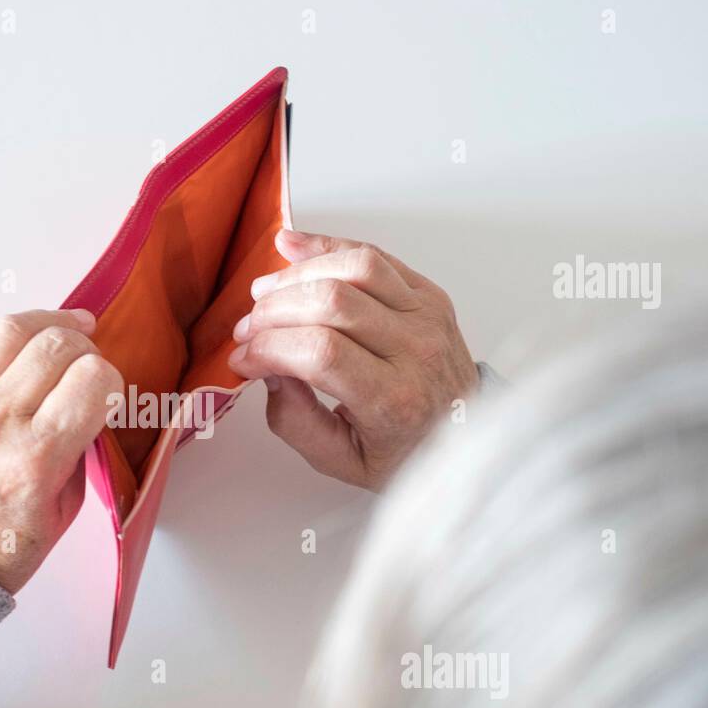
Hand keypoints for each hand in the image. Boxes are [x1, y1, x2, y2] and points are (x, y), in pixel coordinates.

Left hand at [0, 309, 123, 592]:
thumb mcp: (61, 512)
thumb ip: (78, 453)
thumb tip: (86, 409)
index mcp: (36, 456)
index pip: (93, 378)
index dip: (111, 381)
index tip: (109, 395)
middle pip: (56, 343)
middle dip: (84, 348)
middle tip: (88, 363)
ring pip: (11, 330)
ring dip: (47, 324)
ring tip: (67, 329)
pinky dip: (7, 357)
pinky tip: (19, 371)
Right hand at [228, 229, 477, 491]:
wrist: (464, 433)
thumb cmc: (405, 450)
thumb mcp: (342, 461)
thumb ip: (296, 422)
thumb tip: (268, 370)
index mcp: (395, 400)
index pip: (321, 353)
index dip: (270, 348)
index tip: (242, 359)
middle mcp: (416, 350)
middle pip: (333, 303)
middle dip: (274, 311)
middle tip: (246, 329)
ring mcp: (426, 315)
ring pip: (355, 267)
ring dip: (297, 275)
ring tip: (264, 292)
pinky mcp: (428, 293)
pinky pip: (374, 255)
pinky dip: (327, 247)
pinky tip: (291, 248)